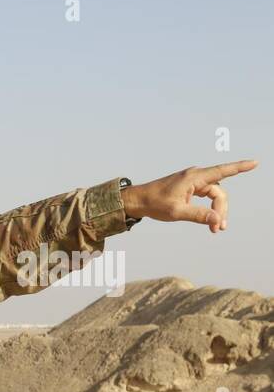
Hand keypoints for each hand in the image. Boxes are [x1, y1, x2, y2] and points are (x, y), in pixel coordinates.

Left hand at [120, 160, 257, 232]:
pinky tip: (210, 220)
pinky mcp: (188, 188)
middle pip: (218, 191)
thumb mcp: (176, 212)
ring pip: (213, 195)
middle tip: (218, 228)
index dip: (240, 167)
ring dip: (216, 210)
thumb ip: (198, 215)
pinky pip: (205, 196)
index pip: (222, 171)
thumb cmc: (154, 203)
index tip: (255, 163)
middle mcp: (195, 176)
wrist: (137, 200)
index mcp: (194, 177)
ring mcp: (192, 182)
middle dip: (221, 209)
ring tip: (215, 228)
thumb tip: (217, 219)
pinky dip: (208, 208)